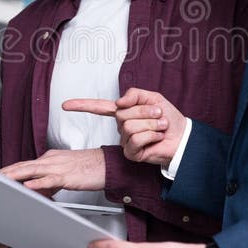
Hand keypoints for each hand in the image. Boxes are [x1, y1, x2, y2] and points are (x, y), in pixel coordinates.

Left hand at [0, 148, 105, 195]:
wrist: (108, 165)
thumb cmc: (89, 168)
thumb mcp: (65, 174)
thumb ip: (50, 181)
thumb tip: (38, 190)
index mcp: (51, 158)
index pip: (27, 164)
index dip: (11, 169)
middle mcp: (52, 160)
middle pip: (25, 165)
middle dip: (8, 171)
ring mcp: (60, 167)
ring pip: (34, 170)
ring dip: (17, 175)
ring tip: (3, 179)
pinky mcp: (69, 176)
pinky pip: (50, 179)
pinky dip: (38, 182)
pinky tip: (29, 185)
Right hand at [64, 88, 186, 165]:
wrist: (182, 137)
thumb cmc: (169, 118)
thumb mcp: (153, 97)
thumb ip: (134, 94)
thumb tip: (119, 101)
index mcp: (124, 112)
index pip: (99, 107)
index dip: (82, 105)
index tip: (65, 105)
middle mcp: (121, 127)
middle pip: (122, 114)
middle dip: (144, 111)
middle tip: (159, 114)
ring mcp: (125, 140)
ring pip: (130, 126)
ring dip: (151, 124)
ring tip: (160, 126)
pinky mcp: (132, 153)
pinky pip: (136, 139)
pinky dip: (151, 135)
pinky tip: (157, 138)